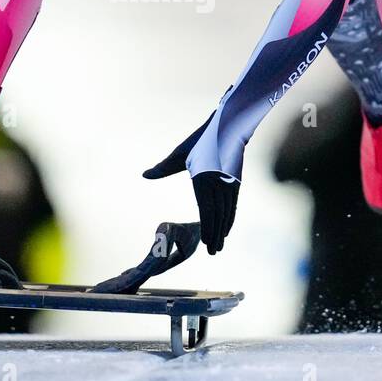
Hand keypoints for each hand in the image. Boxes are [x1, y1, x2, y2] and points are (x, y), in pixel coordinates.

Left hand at [143, 113, 239, 253]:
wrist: (227, 128)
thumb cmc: (200, 141)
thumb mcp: (179, 153)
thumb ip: (163, 168)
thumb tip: (144, 175)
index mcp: (203, 178)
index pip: (206, 209)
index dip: (207, 227)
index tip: (206, 242)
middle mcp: (219, 183)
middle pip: (218, 215)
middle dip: (216, 234)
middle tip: (213, 252)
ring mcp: (229, 183)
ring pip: (227, 212)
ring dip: (224, 230)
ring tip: (220, 245)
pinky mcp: (236, 182)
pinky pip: (233, 205)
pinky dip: (231, 218)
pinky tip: (228, 228)